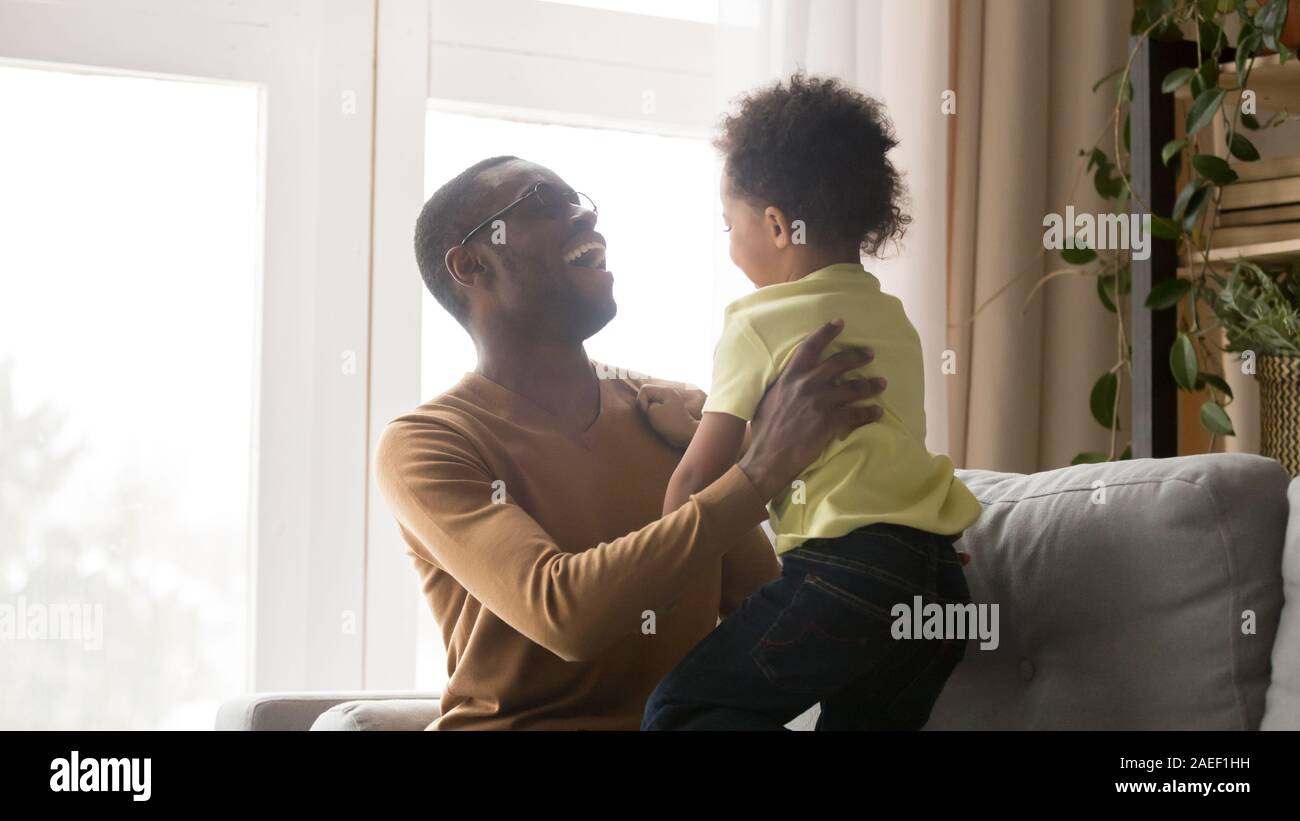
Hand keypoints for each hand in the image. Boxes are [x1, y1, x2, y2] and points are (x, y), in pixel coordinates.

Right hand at [637, 383, 705, 448]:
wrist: (686, 434)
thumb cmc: (670, 423)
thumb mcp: (653, 411)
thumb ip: (645, 404)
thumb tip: (647, 406)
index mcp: (665, 391)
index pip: (644, 389)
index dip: (641, 400)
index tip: (646, 411)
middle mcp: (668, 394)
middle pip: (648, 394)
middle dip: (644, 405)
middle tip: (649, 415)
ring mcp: (668, 402)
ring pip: (651, 402)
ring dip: (649, 410)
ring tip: (653, 419)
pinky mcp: (668, 410)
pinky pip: (656, 408)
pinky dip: (653, 414)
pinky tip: (657, 421)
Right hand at [738, 319, 884, 500]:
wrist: (768, 456)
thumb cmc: (764, 429)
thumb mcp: (768, 398)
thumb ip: (783, 385)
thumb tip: (790, 379)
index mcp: (790, 376)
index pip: (811, 347)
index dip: (826, 332)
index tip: (840, 322)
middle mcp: (807, 384)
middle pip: (840, 362)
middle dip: (858, 356)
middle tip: (870, 354)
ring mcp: (820, 402)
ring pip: (853, 388)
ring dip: (870, 385)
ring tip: (881, 383)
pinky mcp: (829, 421)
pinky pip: (856, 414)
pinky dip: (869, 413)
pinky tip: (877, 412)